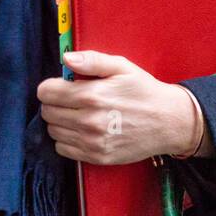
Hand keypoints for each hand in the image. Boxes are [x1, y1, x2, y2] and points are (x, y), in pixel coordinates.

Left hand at [36, 50, 199, 164]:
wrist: (169, 122)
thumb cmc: (144, 91)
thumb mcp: (122, 66)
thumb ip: (92, 60)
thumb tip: (66, 58)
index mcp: (92, 95)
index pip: (46, 93)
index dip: (51, 86)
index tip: (61, 85)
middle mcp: (89, 121)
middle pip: (47, 112)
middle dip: (54, 103)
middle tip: (71, 99)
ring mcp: (92, 142)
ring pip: (53, 132)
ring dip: (60, 122)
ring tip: (78, 114)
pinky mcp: (97, 157)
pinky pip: (63, 150)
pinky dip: (67, 139)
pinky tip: (82, 130)